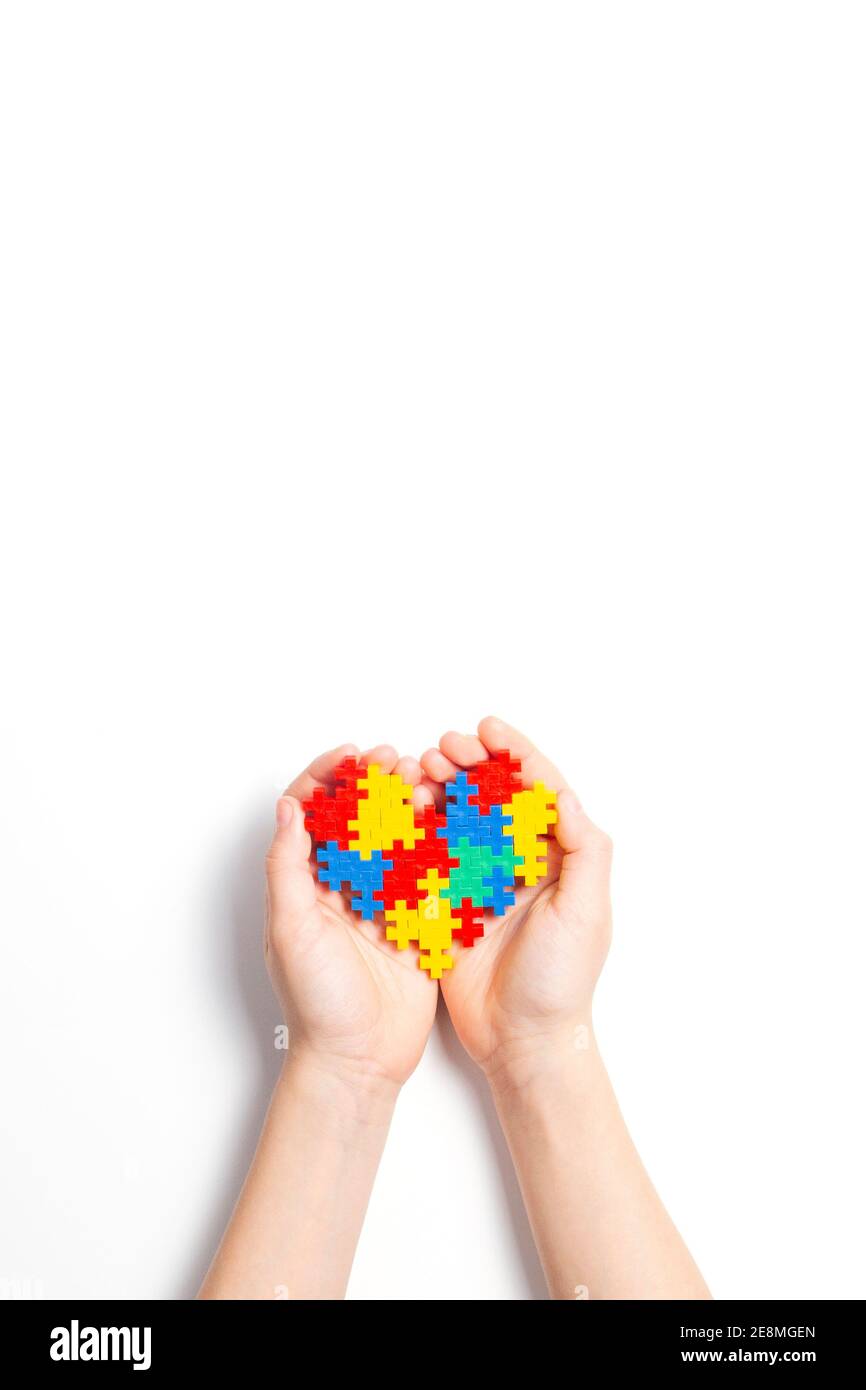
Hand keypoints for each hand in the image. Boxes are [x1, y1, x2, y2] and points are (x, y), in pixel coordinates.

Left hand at [265, 743, 437, 1089]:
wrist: (359, 1062)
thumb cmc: (315, 1003)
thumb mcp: (291, 930)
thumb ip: (288, 868)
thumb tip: (290, 808)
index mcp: (304, 884)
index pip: (310, 815)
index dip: (327, 778)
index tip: (351, 755)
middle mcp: (342, 887)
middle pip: (357, 818)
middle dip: (375, 783)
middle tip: (396, 760)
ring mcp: (381, 902)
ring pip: (395, 837)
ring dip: (408, 805)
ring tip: (426, 780)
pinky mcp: (416, 921)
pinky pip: (428, 872)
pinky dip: (438, 842)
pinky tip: (451, 819)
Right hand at [421, 717, 612, 1080]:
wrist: (522, 1041)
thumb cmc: (562, 982)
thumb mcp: (586, 913)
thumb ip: (583, 851)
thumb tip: (565, 795)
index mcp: (559, 857)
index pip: (539, 790)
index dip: (515, 754)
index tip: (489, 729)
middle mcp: (520, 862)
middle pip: (494, 795)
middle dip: (470, 763)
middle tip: (443, 747)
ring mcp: (483, 880)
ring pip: (459, 817)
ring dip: (441, 787)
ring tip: (419, 769)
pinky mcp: (449, 903)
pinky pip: (432, 854)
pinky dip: (418, 827)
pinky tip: (403, 810)